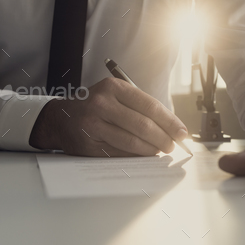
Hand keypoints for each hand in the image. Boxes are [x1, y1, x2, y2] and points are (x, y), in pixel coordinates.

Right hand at [29, 77, 187, 156]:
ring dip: (151, 150)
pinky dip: (135, 156)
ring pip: (132, 141)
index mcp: (113, 88)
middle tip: (173, 146)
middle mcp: (102, 103)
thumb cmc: (96, 107)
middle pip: (143, 125)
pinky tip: (143, 155)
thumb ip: (141, 108)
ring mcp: (93, 123)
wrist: (61, 118)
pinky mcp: (89, 143)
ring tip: (160, 151)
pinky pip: (119, 152)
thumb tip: (171, 128)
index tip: (182, 132)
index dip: (170, 121)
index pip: (150, 106)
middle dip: (164, 138)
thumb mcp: (115, 96)